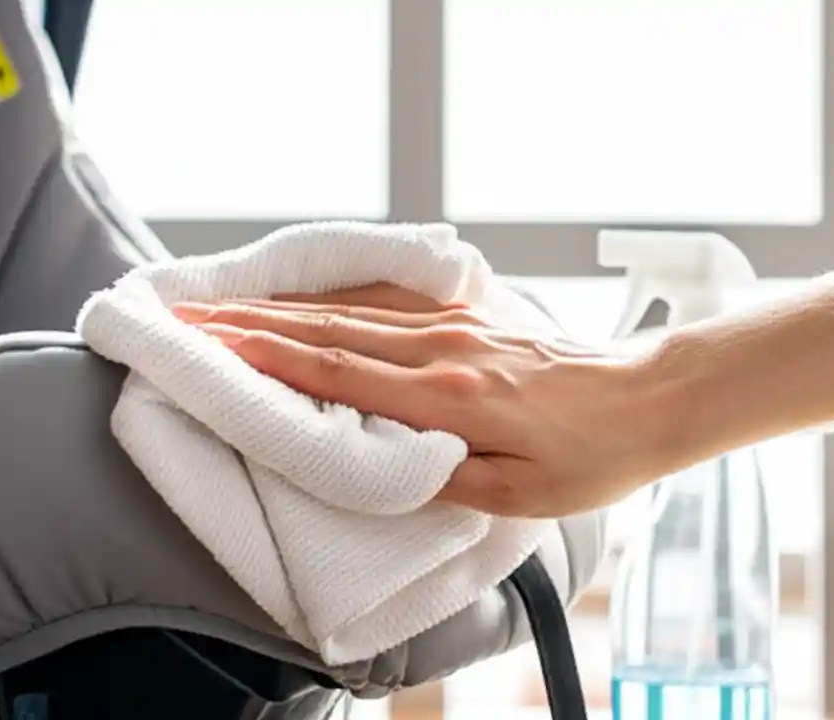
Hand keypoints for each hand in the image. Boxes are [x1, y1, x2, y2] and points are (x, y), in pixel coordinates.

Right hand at [172, 283, 682, 517]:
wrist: (648, 398)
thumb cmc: (590, 455)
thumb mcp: (520, 495)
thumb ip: (443, 477)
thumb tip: (377, 461)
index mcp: (449, 397)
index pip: (334, 373)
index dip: (264, 358)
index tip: (206, 344)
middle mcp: (441, 349)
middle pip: (325, 331)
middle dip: (248, 323)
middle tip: (185, 315)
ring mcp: (454, 325)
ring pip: (348, 311)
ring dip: (279, 306)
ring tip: (222, 302)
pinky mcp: (467, 316)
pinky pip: (384, 300)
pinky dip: (333, 297)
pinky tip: (304, 295)